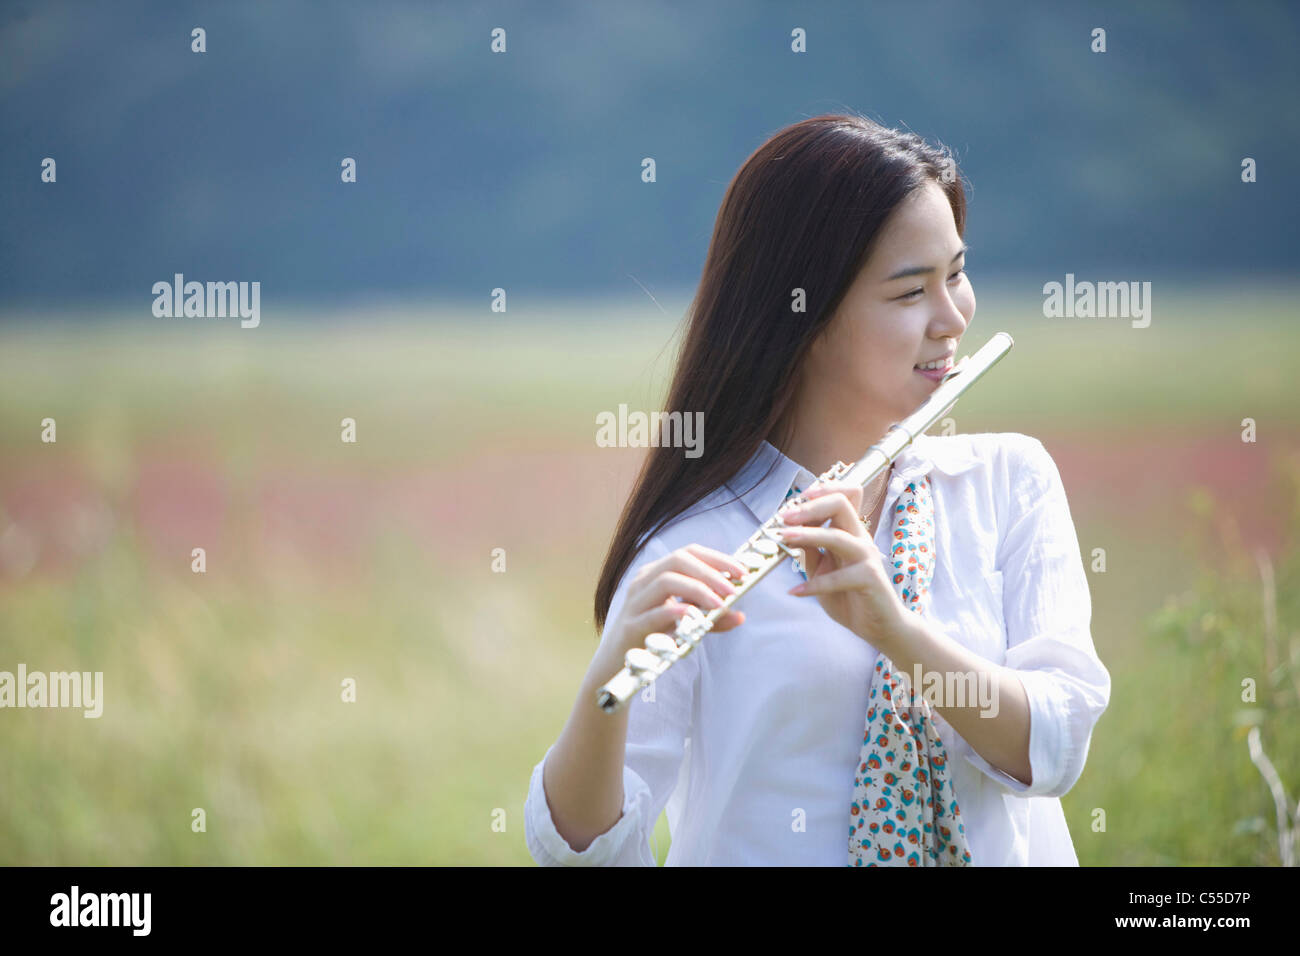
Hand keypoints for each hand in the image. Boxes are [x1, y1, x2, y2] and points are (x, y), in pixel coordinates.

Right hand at [608, 544, 747, 658]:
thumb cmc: (652, 636)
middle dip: (709, 572)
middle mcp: (643, 582)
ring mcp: (635, 603)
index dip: (717, 558)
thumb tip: (740, 615)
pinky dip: (675, 611)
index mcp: (656, 574)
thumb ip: (710, 618)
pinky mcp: (631, 627)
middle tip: (733, 590)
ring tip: (719, 604)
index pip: (688, 553)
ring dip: (697, 589)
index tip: (742, 572)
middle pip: (677, 560)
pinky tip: (692, 615)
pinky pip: (652, 614)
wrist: (617, 663)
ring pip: (665, 581)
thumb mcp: (684, 623)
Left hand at [774, 480, 911, 648]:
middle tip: (784, 518)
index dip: (820, 491)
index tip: (794, 501)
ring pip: (837, 536)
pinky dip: (813, 585)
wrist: (879, 626)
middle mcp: (860, 538)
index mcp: (850, 532)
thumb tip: (787, 531)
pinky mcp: (869, 579)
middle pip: (840, 503)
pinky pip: (838, 578)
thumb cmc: (849, 596)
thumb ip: (809, 552)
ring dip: (807, 535)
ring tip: (783, 538)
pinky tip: (795, 591)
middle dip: (809, 507)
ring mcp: (867, 557)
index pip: (843, 495)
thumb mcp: (821, 571)